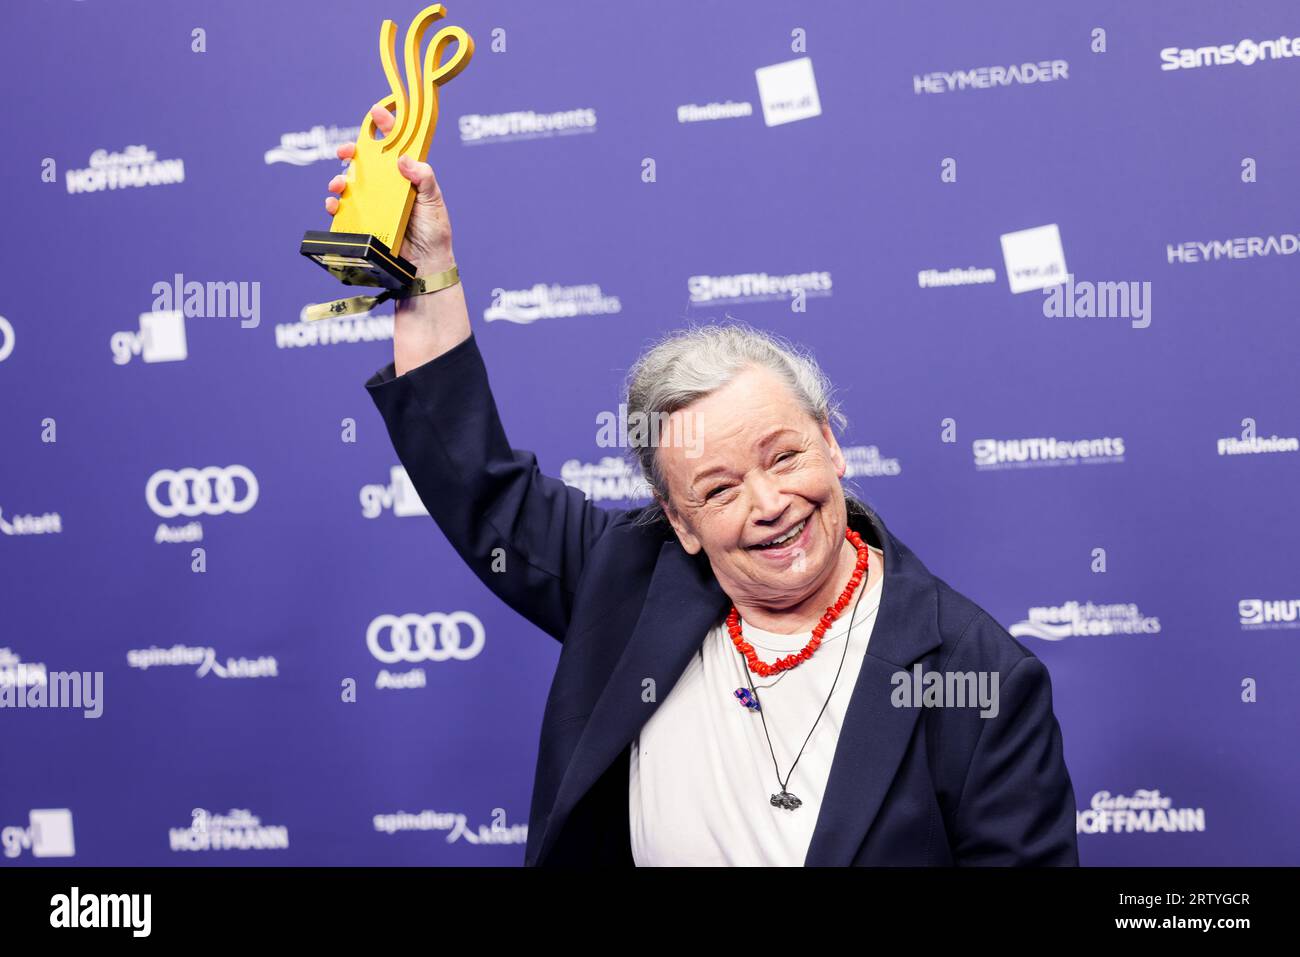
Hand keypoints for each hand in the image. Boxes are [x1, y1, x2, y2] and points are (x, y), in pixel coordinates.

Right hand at [326, 103, 455, 271]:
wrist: (426, 266)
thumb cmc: (434, 232)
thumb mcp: (434, 202)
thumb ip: (423, 178)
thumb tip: (403, 158)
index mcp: (406, 177)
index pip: (395, 146)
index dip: (385, 127)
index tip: (376, 112)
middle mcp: (388, 186)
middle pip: (365, 162)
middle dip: (352, 151)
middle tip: (346, 151)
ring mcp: (374, 203)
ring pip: (350, 184)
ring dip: (339, 179)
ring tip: (339, 184)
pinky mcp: (364, 221)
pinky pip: (343, 210)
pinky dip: (334, 205)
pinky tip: (334, 204)